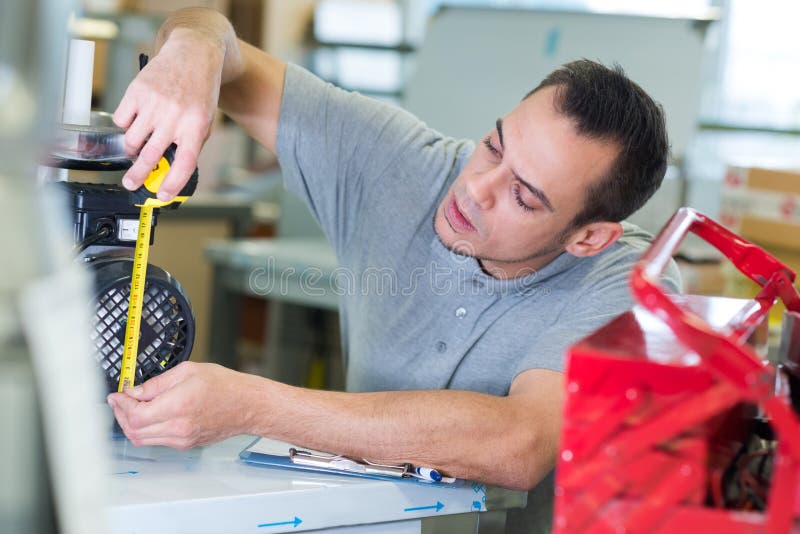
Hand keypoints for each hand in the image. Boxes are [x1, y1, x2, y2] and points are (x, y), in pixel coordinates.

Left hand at [107, 361, 255, 448]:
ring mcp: (181, 439)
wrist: (246, 405)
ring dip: (131, 424)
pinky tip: (150, 414)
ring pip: (141, 439)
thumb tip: (134, 391)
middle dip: (121, 415)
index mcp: (179, 405)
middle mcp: (178, 427)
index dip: (121, 405)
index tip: (117, 395)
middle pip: (134, 431)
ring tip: (132, 407)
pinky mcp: (184, 444)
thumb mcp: (188, 371)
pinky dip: (146, 429)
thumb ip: (157, 382)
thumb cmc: (224, 385)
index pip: (136, 415)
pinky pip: (156, 440)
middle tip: (120, 400)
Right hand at [113, 30, 222, 201]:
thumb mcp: (206, 120)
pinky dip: (125, 125)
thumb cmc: (200, 89)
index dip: (172, 183)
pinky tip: (134, 120)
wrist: (193, 53)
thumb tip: (173, 170)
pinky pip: (121, 120)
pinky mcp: (136, 92)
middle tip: (131, 183)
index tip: (162, 195)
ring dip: (131, 149)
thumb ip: (191, 143)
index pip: (183, 163)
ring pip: (132, 140)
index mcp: (195, 127)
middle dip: (138, 175)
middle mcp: (174, 117)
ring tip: (136, 147)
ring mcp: (153, 104)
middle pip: (151, 156)